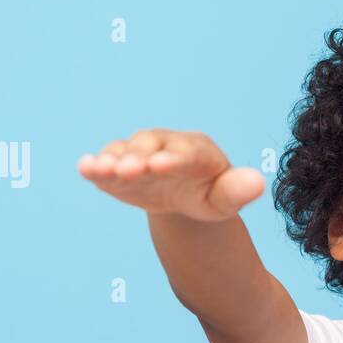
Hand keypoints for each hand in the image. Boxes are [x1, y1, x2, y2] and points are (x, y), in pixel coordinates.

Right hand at [77, 129, 264, 222]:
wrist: (186, 195)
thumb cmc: (209, 194)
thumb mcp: (224, 198)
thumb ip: (237, 191)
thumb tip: (257, 183)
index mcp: (197, 150)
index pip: (186, 153)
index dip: (173, 159)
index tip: (161, 166)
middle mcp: (165, 144)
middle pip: (150, 148)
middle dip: (138, 158)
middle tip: (128, 169)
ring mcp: (141, 152)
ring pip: (125, 152)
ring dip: (112, 161)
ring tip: (100, 169)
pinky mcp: (120, 165)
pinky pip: (107, 162)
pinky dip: (96, 166)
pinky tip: (85, 168)